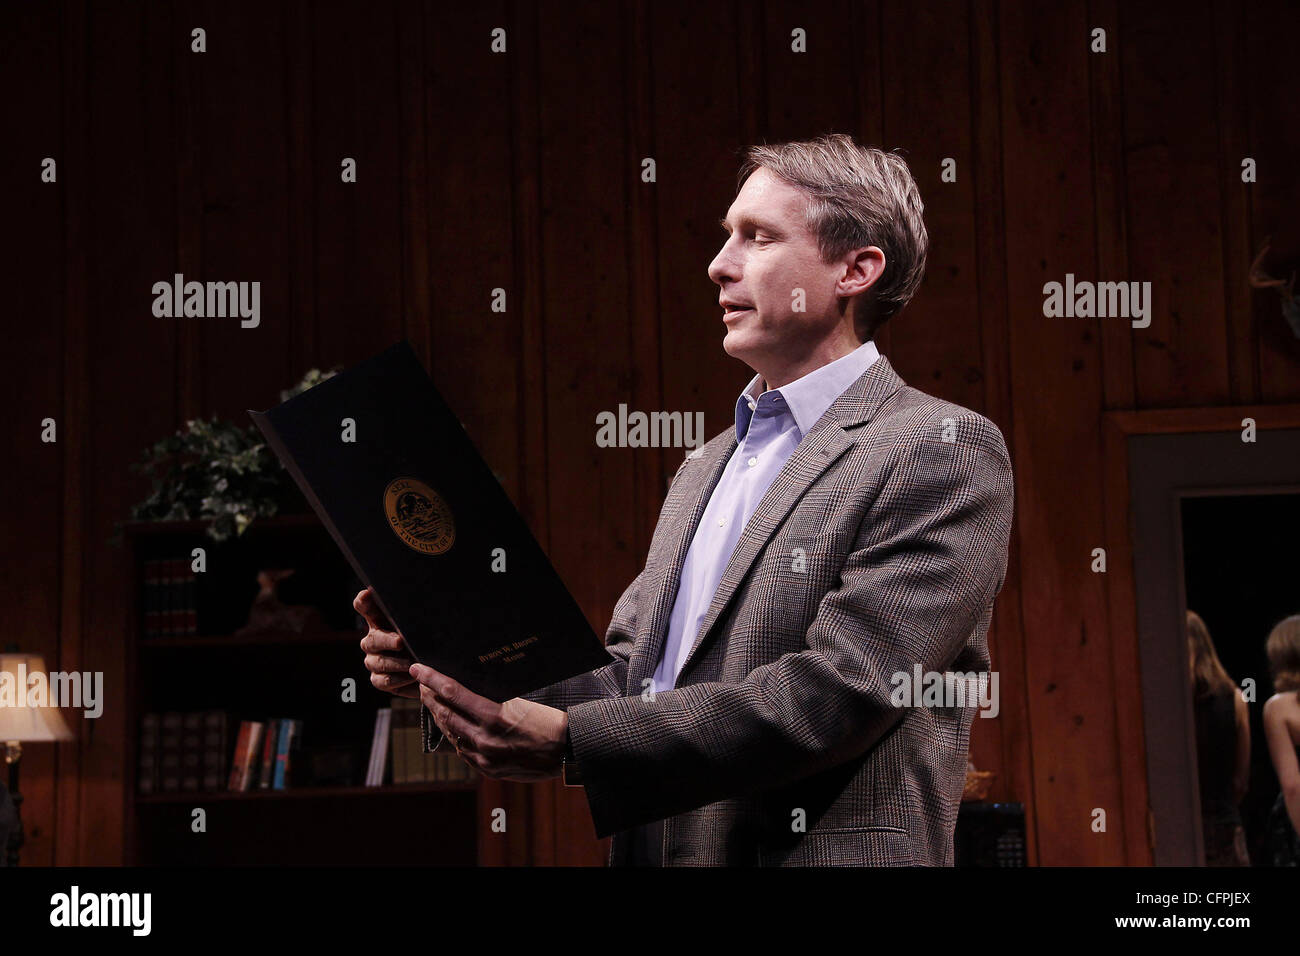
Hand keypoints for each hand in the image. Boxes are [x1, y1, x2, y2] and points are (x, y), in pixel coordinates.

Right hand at [355, 588, 418, 698]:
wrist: (432, 668)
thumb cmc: (428, 638)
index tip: (369, 594)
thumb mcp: (424, 623)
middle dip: (387, 641)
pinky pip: (385, 681)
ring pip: (379, 662)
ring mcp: (372, 660)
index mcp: (379, 620)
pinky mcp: (378, 680)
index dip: (364, 601)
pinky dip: (401, 680)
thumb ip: (418, 613)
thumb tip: (428, 598)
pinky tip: (414, 678)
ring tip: (415, 663)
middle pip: (372, 639)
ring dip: (398, 663)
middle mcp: (371, 640)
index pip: (364, 605)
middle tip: (401, 642)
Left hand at [409, 662, 567, 781]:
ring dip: (440, 716)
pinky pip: (463, 752)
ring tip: (433, 702)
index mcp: (494, 716)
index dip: (432, 679)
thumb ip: (492, 698)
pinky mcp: (488, 771)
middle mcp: (485, 739)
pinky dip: (455, 737)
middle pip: (446, 714)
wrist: (567, 751)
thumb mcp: (520, 702)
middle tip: (422, 683)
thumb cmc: (548, 721)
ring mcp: (485, 758)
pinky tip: (453, 727)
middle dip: (430, 696)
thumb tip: (468, 685)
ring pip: (451, 734)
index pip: (453, 693)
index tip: (418, 669)